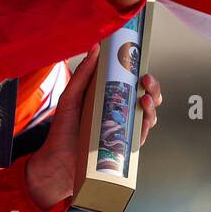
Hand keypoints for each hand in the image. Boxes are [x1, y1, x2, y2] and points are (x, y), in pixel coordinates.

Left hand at [24, 52, 163, 211]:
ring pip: (148, 115)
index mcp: (108, 99)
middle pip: (146, 97)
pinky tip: (143, 120)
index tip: (141, 63)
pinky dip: (146, 126)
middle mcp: (119, 114)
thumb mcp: (71, 98)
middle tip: (146, 80)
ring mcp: (124, 131)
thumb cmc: (63, 130)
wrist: (58, 163)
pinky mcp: (125, 147)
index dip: (140, 72)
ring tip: (144, 100)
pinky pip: (141, 136)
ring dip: (151, 105)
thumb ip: (83, 74)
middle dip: (152, 87)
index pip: (131, 83)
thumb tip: (96, 48)